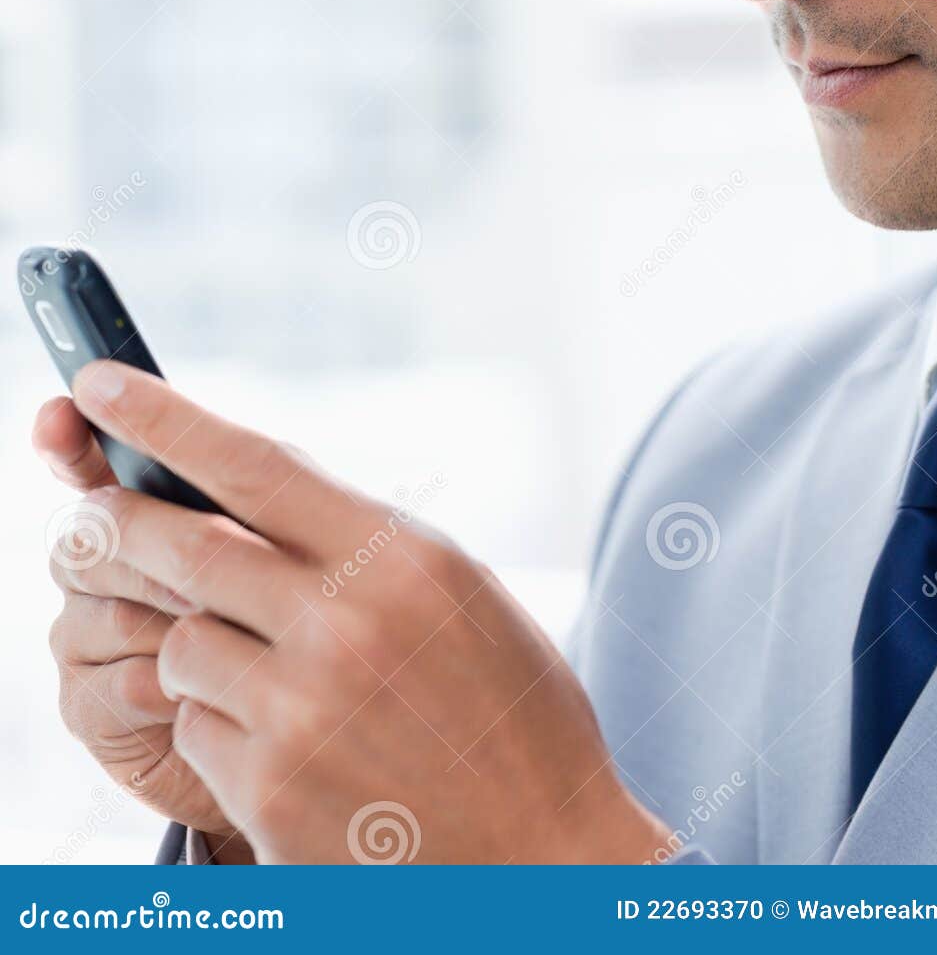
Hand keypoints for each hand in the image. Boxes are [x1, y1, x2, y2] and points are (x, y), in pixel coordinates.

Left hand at [67, 360, 670, 864]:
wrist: (544, 857)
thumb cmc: (507, 714)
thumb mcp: (457, 593)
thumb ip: (358, 539)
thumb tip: (253, 484)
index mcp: (399, 559)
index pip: (252, 465)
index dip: (163, 417)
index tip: (104, 380)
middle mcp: (343, 625)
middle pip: (182, 545)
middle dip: (120, 522)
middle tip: (91, 514)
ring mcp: (300, 713)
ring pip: (181, 643)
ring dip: (199, 645)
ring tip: (267, 674)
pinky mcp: (271, 791)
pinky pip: (197, 727)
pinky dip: (222, 724)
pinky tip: (288, 745)